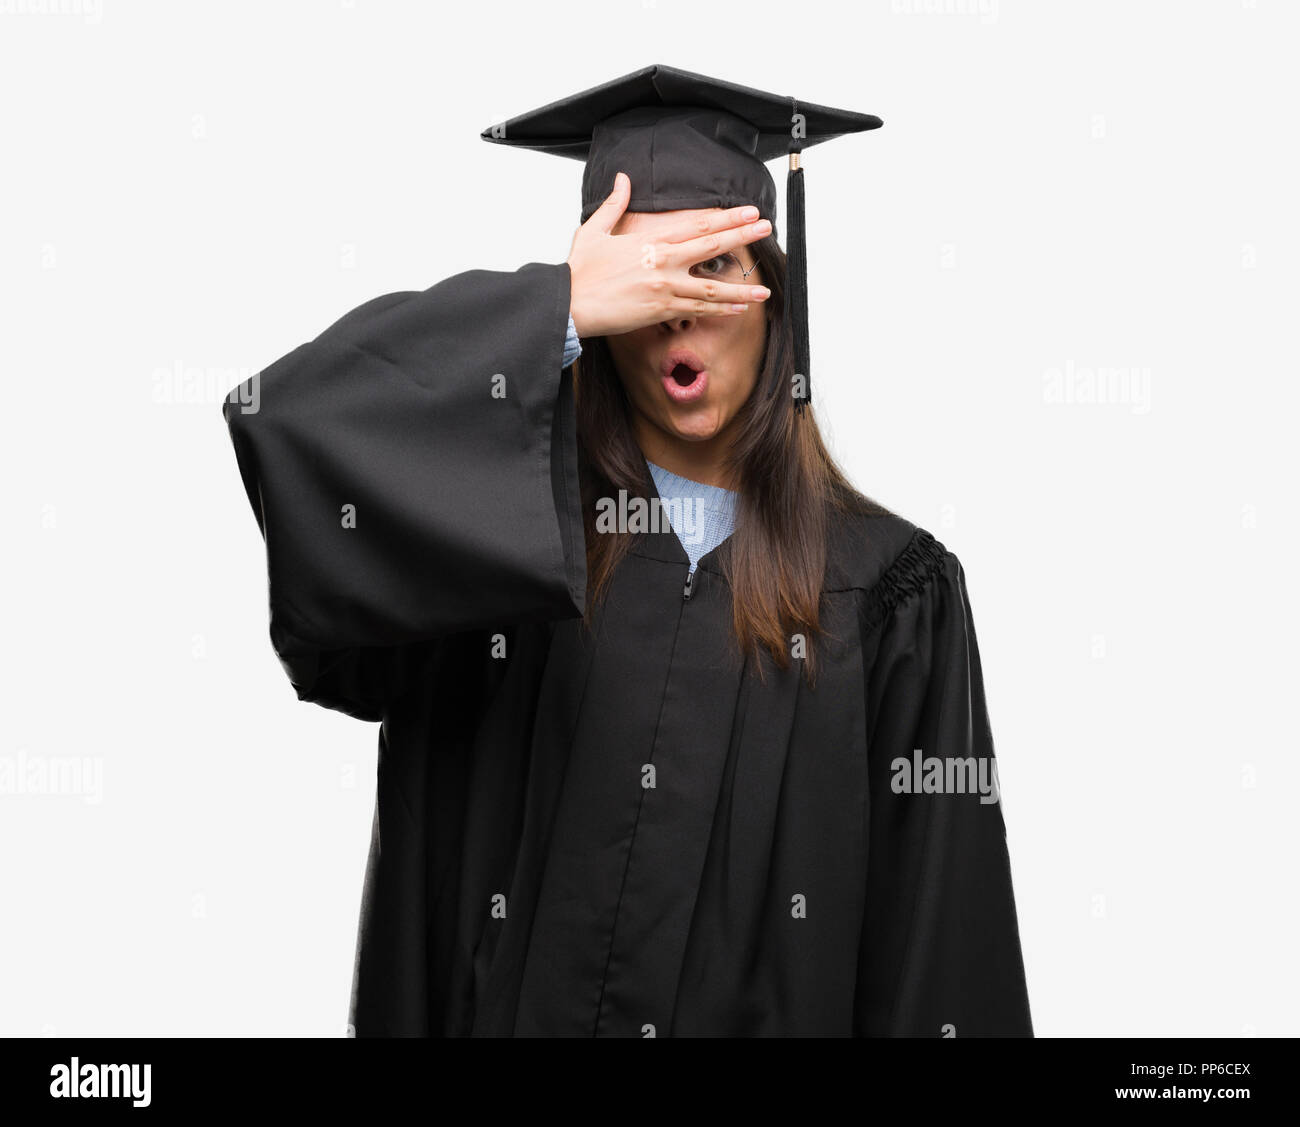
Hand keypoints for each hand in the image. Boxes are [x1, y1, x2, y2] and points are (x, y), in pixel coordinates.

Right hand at [565, 171, 771, 337]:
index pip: (696, 224)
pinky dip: (719, 310)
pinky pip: (696, 311)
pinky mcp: (660, 312)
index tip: (748, 211)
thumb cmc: (579, 270)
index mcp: (650, 241)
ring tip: (764, 290)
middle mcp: (662, 263)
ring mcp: (664, 289)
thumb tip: (623, 178)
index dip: (726, 216)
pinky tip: (738, 309)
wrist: (568, 304)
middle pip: (711, 246)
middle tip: (767, 228)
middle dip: (742, 236)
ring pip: (710, 288)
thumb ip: (614, 204)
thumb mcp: (594, 230)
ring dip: (740, 289)